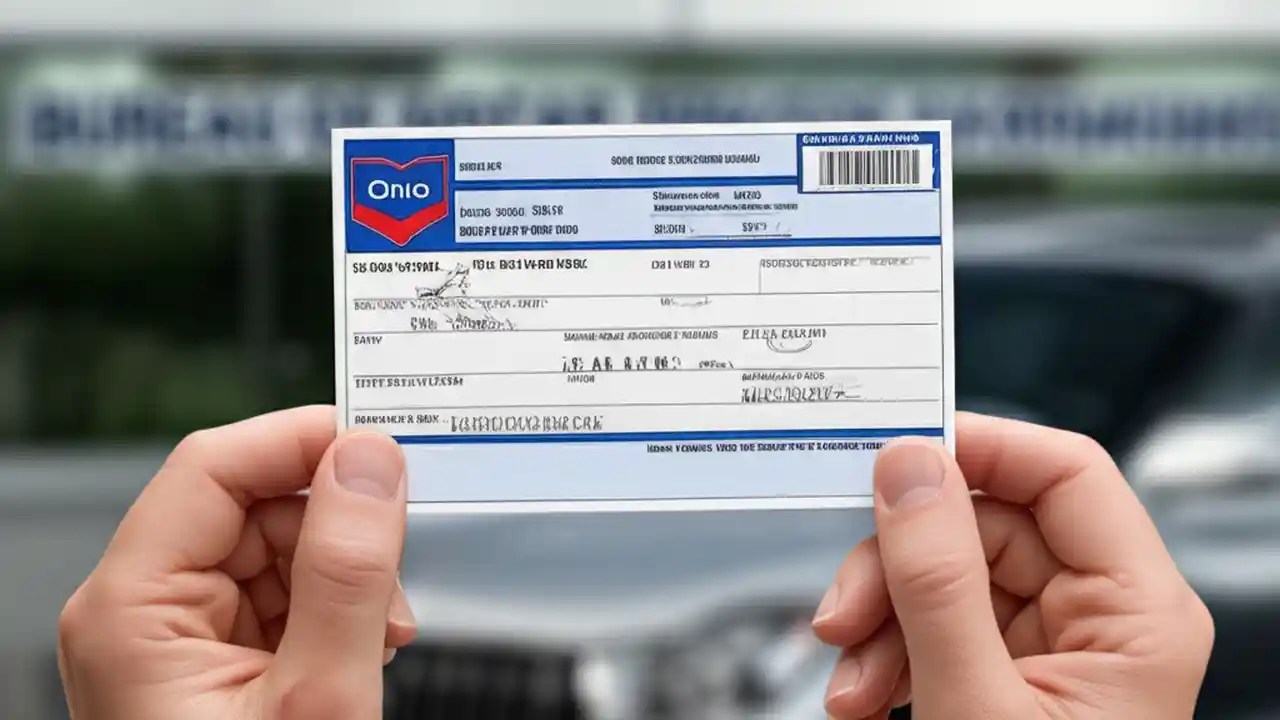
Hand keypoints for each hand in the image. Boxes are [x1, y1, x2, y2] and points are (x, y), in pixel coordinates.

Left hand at [58, 406, 417, 719]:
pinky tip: (354, 653)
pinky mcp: (208, 655)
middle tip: (388, 588)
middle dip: (339, 538)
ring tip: (374, 643)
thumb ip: (346, 576)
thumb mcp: (317, 697)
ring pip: (277, 548)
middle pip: (254, 507)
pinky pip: (280, 594)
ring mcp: (172, 635)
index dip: (301, 443)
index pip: (210, 467)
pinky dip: (332, 613)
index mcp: (129, 611)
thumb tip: (369, 463)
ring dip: (343, 581)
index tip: (382, 451)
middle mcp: (138, 612)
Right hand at [812, 412, 1213, 718]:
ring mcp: (1051, 648)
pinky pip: (935, 623)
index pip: (1066, 472)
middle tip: (844, 609)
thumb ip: (936, 579)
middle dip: (898, 565)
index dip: (980, 447)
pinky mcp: (1006, 673)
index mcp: (1137, 613)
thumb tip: (909, 469)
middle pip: (985, 525)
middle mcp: (1101, 618)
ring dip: (880, 619)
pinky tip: (862, 694)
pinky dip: (886, 652)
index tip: (896, 454)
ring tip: (849, 679)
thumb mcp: (974, 705)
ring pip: (946, 574)